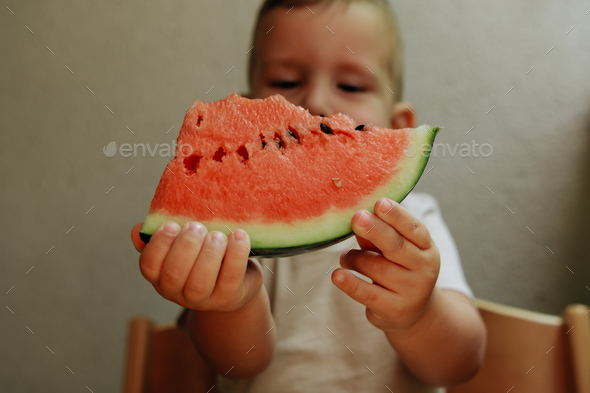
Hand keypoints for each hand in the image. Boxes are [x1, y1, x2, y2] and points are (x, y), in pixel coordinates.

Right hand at [131, 221, 262, 311]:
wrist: (237, 280)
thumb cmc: (203, 256)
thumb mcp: (181, 247)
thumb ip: (160, 238)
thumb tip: (137, 230)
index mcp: (161, 277)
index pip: (149, 266)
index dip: (158, 245)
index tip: (172, 225)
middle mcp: (178, 293)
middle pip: (174, 275)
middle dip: (185, 247)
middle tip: (196, 227)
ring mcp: (205, 299)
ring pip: (200, 282)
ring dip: (208, 253)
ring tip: (217, 235)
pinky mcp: (230, 296)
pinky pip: (231, 277)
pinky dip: (235, 254)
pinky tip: (238, 235)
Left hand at [331, 197, 439, 331]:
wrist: (414, 313)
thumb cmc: (400, 270)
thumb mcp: (397, 251)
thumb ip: (380, 237)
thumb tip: (358, 219)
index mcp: (426, 247)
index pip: (414, 228)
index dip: (397, 215)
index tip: (379, 202)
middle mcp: (423, 268)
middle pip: (396, 246)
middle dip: (376, 230)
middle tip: (357, 217)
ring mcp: (411, 291)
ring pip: (377, 268)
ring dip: (355, 258)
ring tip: (345, 257)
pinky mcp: (394, 309)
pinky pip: (368, 293)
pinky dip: (351, 283)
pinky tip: (337, 275)